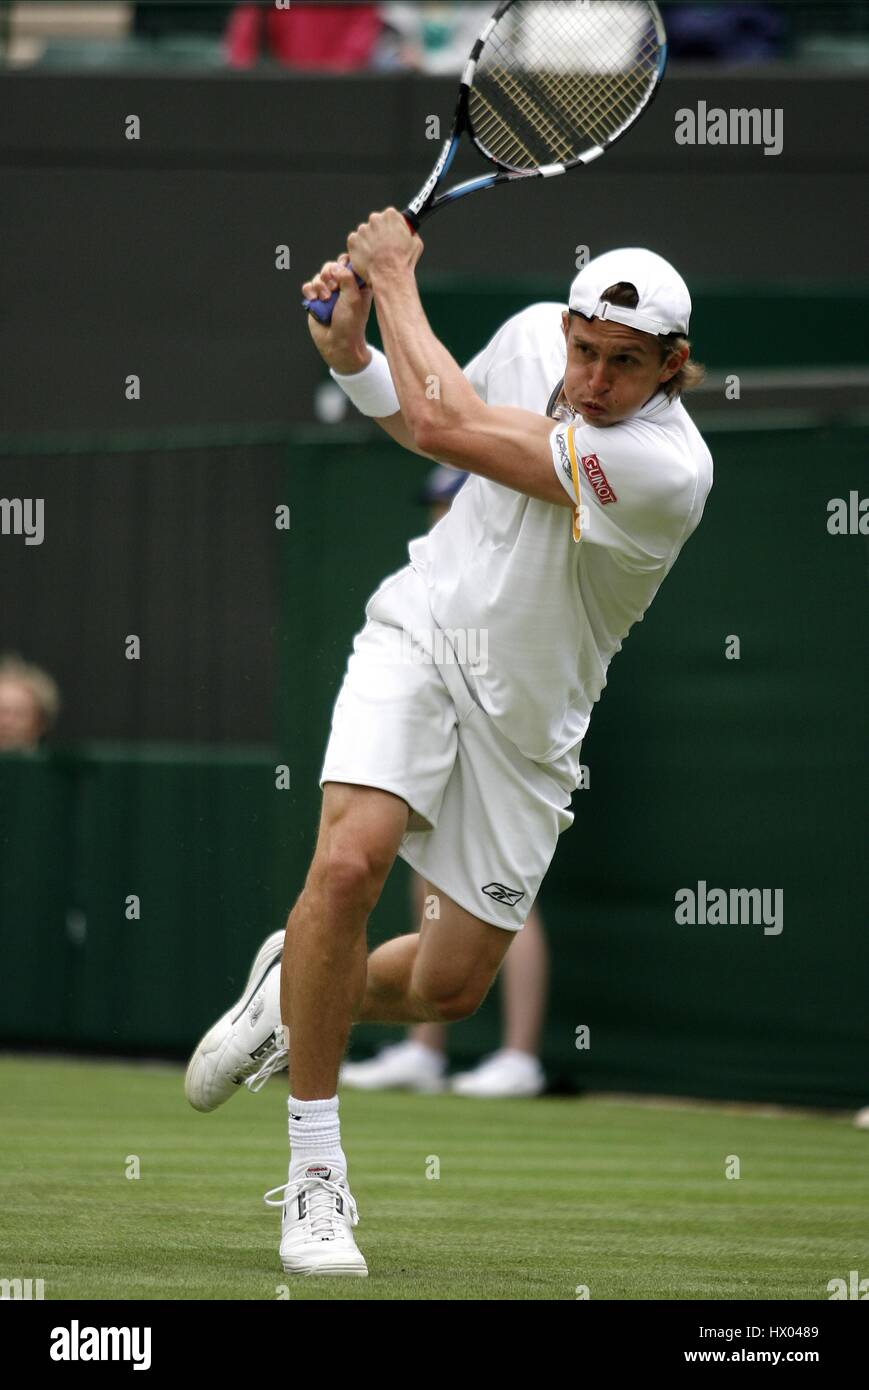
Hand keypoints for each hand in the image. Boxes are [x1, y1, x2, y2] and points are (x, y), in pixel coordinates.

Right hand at [301, 252, 372, 372]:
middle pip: (330, 266)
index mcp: (357, 285)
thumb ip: (346, 278)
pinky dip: (309, 291)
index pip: (348, 263)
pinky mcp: (316, 300)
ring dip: (319, 285)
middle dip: (328, 274)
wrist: (337, 344)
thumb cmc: (350, 324)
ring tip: (325, 299)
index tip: (343, 275)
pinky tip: (315, 299)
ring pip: (318, 276)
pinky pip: (308, 286)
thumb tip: (335, 266)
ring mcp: (328, 293)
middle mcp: (342, 287)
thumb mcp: (353, 299)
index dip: (342, 265)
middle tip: (333, 288)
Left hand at [346, 208, 422, 287]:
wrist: (390, 275)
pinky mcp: (353, 240)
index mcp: (390, 215)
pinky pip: (354, 242)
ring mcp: (362, 229)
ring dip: (367, 241)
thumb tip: (409, 233)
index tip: (390, 234)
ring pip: (364, 233)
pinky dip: (358, 249)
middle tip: (382, 246)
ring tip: (374, 255)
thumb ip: (409, 233)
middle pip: (375, 222)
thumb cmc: (404, 261)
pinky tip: (366, 257)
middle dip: (377, 232)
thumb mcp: (415, 243)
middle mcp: (375, 219)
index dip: (390, 226)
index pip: (388, 216)